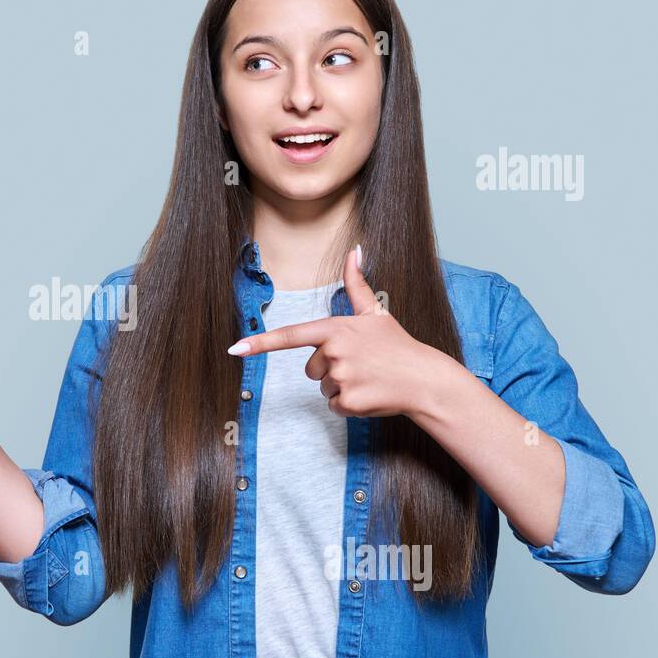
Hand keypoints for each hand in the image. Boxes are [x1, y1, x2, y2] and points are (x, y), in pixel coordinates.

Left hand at [225, 246, 451, 418]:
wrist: (424, 379)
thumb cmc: (396, 345)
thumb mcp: (374, 313)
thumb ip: (356, 284)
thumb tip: (354, 250)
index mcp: (334, 329)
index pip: (290, 335)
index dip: (259, 343)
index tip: (234, 349)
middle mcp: (333, 352)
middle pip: (310, 370)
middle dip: (331, 371)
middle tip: (361, 365)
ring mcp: (340, 378)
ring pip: (323, 389)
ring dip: (342, 388)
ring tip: (368, 378)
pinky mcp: (348, 402)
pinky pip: (334, 407)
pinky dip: (350, 406)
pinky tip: (370, 394)